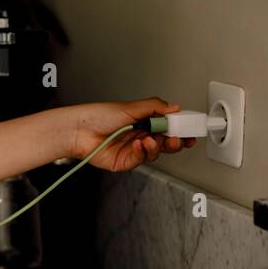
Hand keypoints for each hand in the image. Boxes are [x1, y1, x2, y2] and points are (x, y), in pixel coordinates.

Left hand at [67, 98, 195, 171]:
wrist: (78, 129)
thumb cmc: (98, 116)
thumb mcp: (130, 107)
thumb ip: (154, 107)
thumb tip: (175, 107)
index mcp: (143, 122)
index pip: (167, 127)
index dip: (180, 129)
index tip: (190, 129)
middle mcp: (140, 136)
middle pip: (165, 143)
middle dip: (175, 142)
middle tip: (179, 139)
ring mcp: (133, 150)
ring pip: (155, 152)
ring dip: (157, 146)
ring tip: (150, 139)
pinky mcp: (125, 161)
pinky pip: (141, 160)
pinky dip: (142, 152)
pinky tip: (138, 144)